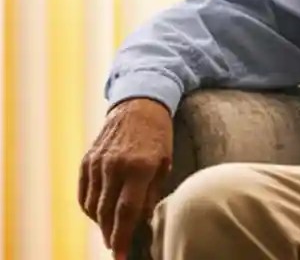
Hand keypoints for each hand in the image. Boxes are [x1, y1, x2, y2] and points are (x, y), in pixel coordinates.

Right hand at [79, 98, 173, 258]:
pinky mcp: (86, 160)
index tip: (122, 255)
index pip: (127, 211)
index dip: (124, 236)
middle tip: (116, 249)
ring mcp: (98, 163)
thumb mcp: (165, 163)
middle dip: (111, 235)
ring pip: (92, 205)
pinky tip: (99, 215)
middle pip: (107, 212)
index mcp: (140, 167)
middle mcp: (116, 166)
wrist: (139, 106)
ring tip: (110, 233)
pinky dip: (89, 208)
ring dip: (99, 224)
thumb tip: (143, 221)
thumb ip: (153, 193)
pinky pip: (83, 192)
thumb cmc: (158, 136)